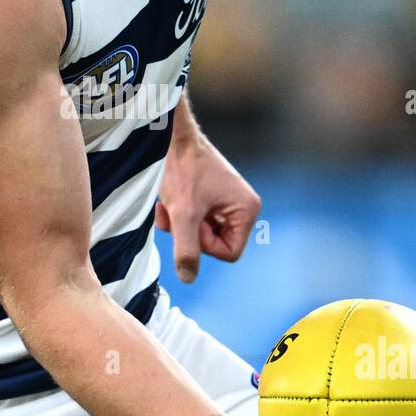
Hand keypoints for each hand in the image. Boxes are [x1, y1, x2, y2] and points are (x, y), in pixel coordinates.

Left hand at [155, 132, 261, 282]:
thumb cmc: (181, 169)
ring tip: (169, 204)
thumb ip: (186, 250)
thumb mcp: (183, 214)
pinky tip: (168, 200)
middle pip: (215, 244)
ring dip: (180, 224)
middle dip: (190, 233)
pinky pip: (196, 220)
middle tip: (177, 213)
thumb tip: (189, 278)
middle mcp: (243, 207)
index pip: (229, 253)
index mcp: (247, 210)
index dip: (205, 245)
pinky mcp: (212, 197)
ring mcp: (227, 201)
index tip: (190, 225)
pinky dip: (179, 215)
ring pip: (201, 233)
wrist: (171, 137)